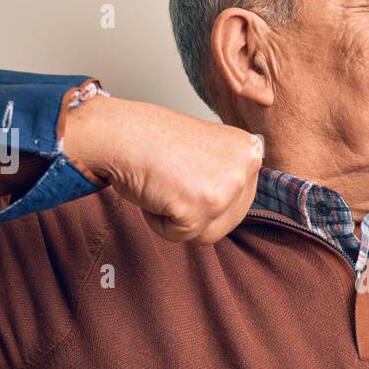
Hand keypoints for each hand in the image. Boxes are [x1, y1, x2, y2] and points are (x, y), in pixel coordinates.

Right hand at [62, 97, 262, 242]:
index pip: (240, 201)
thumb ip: (226, 176)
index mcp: (248, 152)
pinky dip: (159, 221)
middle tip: (173, 180)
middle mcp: (245, 166)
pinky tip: (154, 190)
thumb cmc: (153, 141)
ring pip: (206, 234)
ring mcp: (227, 186)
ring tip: (166, 185)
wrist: (119, 132)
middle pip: (227, 222)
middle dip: (195, 211)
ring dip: (179, 219)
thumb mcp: (208, 152)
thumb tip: (232, 209)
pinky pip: (180, 236)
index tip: (189, 177)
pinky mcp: (202, 205)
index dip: (206, 197)